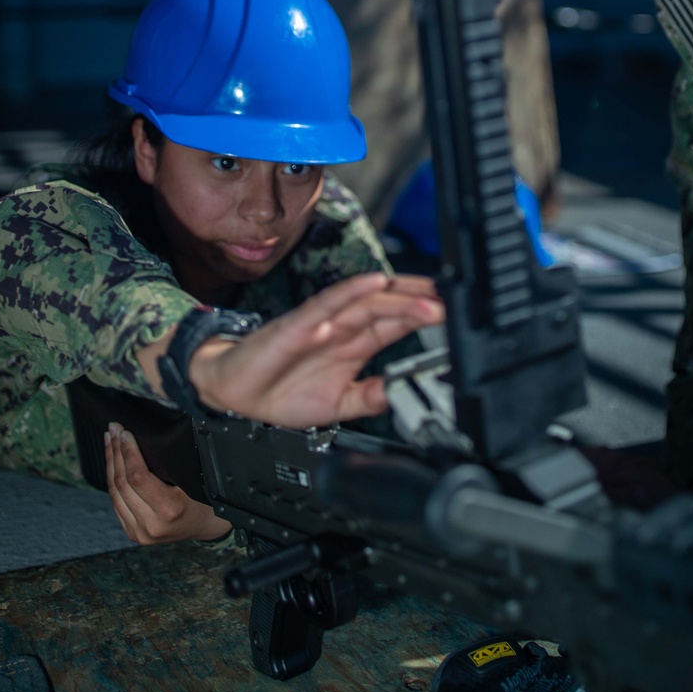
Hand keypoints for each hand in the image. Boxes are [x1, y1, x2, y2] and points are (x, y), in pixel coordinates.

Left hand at [104, 422, 231, 543]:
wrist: (205, 527)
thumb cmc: (204, 499)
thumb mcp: (195, 480)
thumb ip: (172, 465)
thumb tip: (148, 436)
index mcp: (170, 509)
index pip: (138, 476)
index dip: (128, 452)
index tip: (125, 433)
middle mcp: (151, 524)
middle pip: (122, 482)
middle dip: (116, 452)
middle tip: (114, 430)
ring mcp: (139, 532)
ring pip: (114, 492)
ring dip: (110, 463)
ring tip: (110, 441)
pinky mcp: (132, 533)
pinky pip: (116, 502)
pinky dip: (112, 480)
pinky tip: (112, 463)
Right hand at [185, 273, 442, 427]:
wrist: (235, 392)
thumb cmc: (282, 391)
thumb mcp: (338, 405)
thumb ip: (370, 398)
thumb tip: (403, 394)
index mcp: (356, 342)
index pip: (398, 322)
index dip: (426, 316)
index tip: (456, 315)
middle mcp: (343, 326)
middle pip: (389, 306)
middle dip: (421, 304)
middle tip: (453, 305)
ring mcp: (321, 323)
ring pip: (364, 302)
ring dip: (397, 299)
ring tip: (427, 301)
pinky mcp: (296, 326)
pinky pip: (324, 306)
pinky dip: (348, 294)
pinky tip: (370, 286)